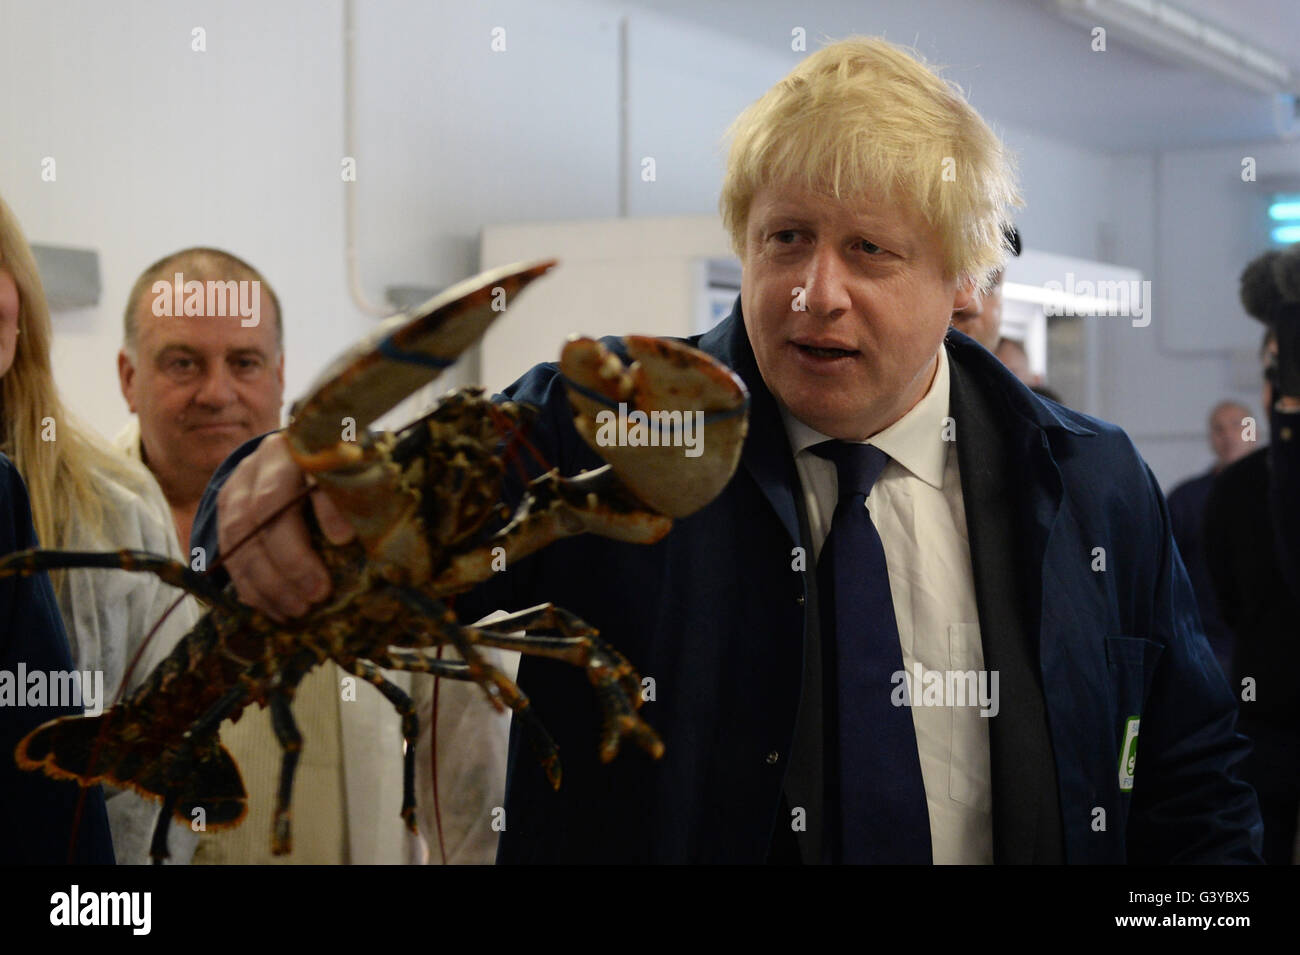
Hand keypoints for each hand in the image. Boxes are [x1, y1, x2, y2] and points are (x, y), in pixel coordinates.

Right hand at [216, 431, 355, 619]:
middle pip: (267, 507)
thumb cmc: (340, 474)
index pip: (312, 470)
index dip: (326, 507)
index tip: (345, 540)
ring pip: (240, 535)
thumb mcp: (359, 476)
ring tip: (298, 610)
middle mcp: (267, 459)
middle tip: (318, 593)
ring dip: (268, 581)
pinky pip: (228, 553)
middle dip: (291, 558)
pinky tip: (275, 610)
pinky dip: (251, 587)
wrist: (296, 459)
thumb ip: (364, 497)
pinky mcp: (224, 510)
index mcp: (308, 444)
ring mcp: (239, 483)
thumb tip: (370, 540)